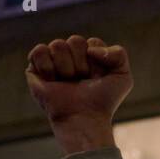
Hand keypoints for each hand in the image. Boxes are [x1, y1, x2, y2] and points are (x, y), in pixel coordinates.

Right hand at [25, 35, 131, 152]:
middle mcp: (71, 57)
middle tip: (81, 81)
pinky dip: (48, 66)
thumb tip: (90, 49)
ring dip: (66, 67)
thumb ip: (119, 54)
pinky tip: (53, 80)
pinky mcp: (35, 68)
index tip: (98, 78)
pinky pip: (40, 50)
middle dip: (81, 63)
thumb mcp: (123, 77)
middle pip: (75, 40)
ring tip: (68, 82)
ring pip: (57, 44)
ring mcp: (54, 61)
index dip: (97, 61)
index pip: (92, 42)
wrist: (84, 118)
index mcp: (91, 56)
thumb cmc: (103, 101)